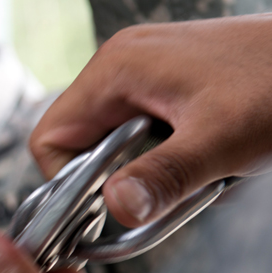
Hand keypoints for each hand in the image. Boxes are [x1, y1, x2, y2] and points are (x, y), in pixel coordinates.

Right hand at [30, 13, 271, 226]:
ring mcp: (148, 70)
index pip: (49, 138)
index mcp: (116, 69)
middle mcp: (123, 64)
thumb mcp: (222, 141)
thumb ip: (163, 176)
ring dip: (153, 169)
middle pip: (82, 143)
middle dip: (121, 178)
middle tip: (167, 193)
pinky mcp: (173, 81)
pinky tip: (211, 156)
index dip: (70, 183)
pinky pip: (149, 132)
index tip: (109, 208)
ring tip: (202, 169)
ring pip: (119, 142)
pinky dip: (173, 155)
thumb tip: (114, 207)